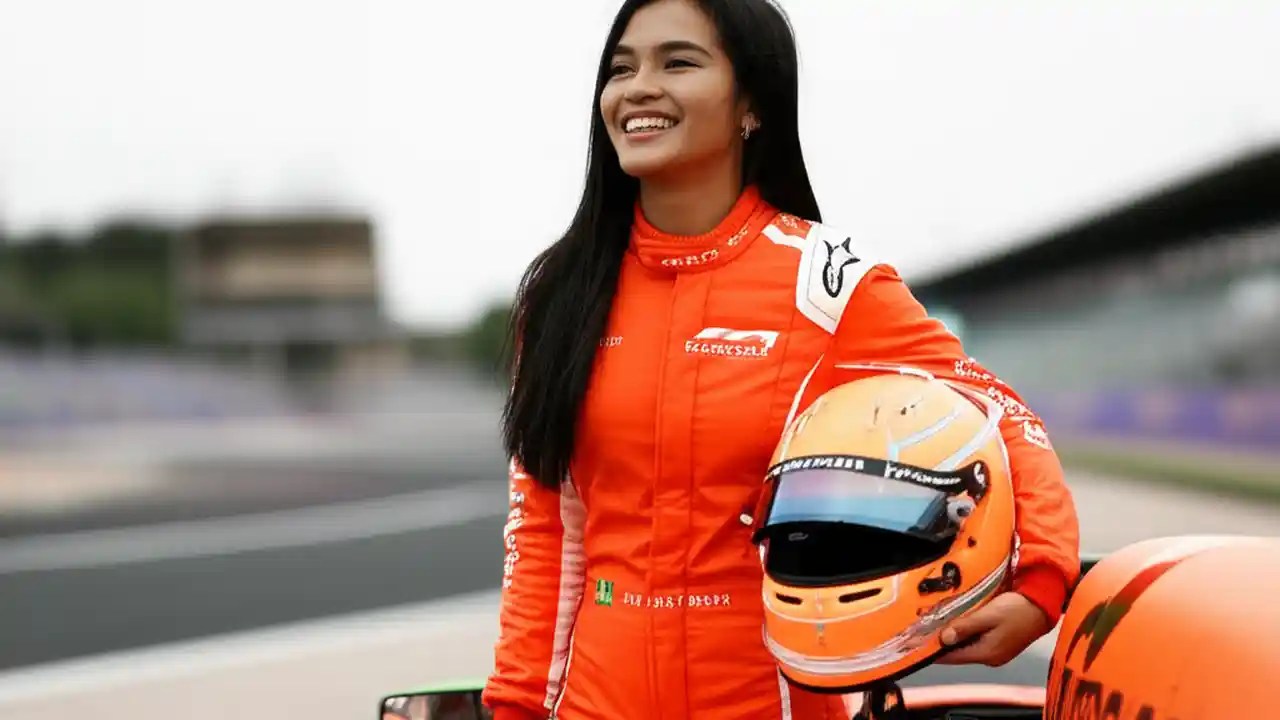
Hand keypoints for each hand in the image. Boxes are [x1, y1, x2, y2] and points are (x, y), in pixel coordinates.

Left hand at [934, 591, 1052, 665]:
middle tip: (924, 628)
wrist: (1043, 605)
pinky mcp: (1001, 643)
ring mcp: (997, 651)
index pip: (952, 656)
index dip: (934, 649)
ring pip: (967, 646)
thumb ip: (965, 627)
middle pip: (958, 652)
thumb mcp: (988, 615)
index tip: (916, 640)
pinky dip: (966, 633)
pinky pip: (977, 641)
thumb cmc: (1017, 609)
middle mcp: (991, 657)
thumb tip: (944, 638)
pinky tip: (958, 622)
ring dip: (954, 636)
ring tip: (937, 623)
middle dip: (942, 641)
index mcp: (987, 653)